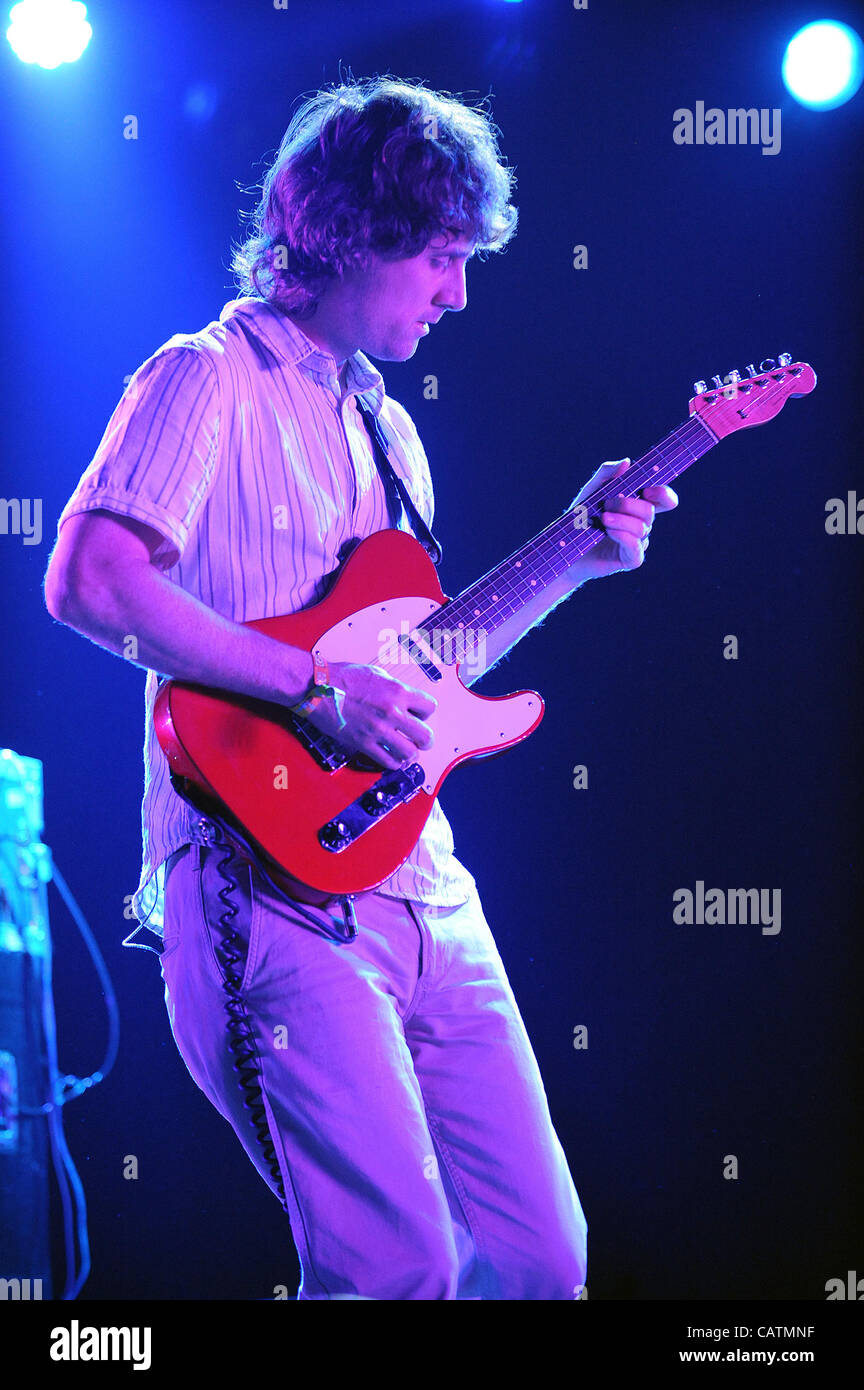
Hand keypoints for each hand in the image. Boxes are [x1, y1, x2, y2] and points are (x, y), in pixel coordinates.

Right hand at [298, 661, 436, 771]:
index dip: (426, 713)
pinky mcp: (364, 743)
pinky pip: (388, 761)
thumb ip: (394, 688)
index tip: (419, 715)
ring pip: (410, 753)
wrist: (318, 687)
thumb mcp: (376, 674)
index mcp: (397, 692)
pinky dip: (393, 762)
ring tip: (406, 751)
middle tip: (420, 739)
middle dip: (425, 739)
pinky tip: (391, 757)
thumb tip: (404, 698)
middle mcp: (391, 712)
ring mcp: (378, 730)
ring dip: (411, 754)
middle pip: (426, 735)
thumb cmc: (342, 677)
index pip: (430, 707)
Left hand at [569, 458, 677, 581]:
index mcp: (637, 506)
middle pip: (650, 510)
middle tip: (607, 504)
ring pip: (643, 528)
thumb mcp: (590, 492)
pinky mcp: (631, 559)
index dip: (663, 493)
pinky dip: (623, 536)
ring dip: (621, 520)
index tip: (648, 490)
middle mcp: (641, 523)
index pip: (663, 499)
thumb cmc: (580, 519)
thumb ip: (606, 474)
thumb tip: (626, 462)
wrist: (565, 549)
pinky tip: (608, 532)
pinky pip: (636, 547)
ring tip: (602, 519)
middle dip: (629, 504)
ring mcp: (637, 542)